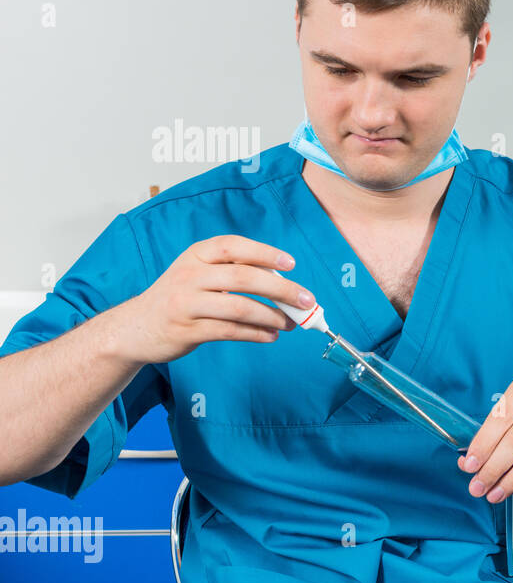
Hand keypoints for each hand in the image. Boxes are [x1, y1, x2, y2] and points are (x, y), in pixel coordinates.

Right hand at [110, 235, 311, 365]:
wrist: (136, 327)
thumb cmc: (180, 297)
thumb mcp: (198, 273)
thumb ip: (232, 272)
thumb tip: (282, 282)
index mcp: (196, 254)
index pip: (233, 247)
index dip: (264, 253)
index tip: (291, 263)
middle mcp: (189, 275)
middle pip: (243, 278)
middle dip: (280, 289)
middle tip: (306, 300)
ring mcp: (186, 303)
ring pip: (240, 308)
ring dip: (272, 316)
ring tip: (290, 323)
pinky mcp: (187, 330)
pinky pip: (230, 331)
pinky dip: (256, 334)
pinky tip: (271, 336)